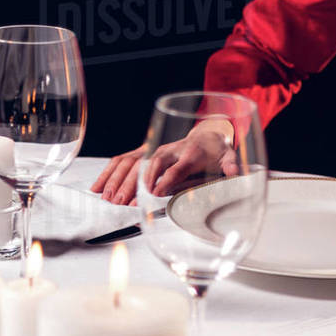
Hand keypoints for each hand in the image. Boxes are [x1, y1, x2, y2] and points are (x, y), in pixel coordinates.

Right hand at [90, 120, 237, 205]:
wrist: (207, 135)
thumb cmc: (216, 151)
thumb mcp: (228, 157)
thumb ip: (231, 165)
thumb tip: (236, 172)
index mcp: (191, 152)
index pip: (178, 166)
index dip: (168, 178)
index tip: (157, 192)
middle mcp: (171, 149)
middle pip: (151, 163)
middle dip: (137, 181)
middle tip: (125, 200)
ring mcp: (156, 149)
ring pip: (134, 161)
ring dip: (120, 179)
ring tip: (110, 198)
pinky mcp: (146, 151)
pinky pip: (124, 160)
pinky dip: (109, 172)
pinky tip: (99, 187)